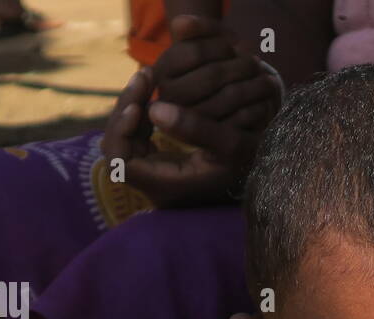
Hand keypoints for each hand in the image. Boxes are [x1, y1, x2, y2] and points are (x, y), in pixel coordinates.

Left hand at [99, 16, 279, 206]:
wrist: (259, 173)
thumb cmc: (250, 162)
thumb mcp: (232, 146)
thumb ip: (197, 128)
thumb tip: (155, 107)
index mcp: (165, 185)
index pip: (119, 161)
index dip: (121, 130)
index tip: (140, 104)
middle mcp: (151, 183)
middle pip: (114, 145)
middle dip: (125, 107)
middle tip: (144, 76)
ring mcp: (150, 171)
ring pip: (121, 136)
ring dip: (132, 104)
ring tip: (149, 76)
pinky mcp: (154, 160)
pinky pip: (133, 132)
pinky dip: (140, 109)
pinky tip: (154, 91)